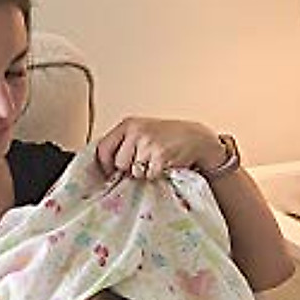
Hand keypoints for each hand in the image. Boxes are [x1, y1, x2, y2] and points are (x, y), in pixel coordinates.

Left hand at [94, 117, 225, 180]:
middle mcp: (136, 131)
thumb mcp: (141, 131)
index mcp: (128, 124)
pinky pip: (149, 176)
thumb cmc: (166, 137)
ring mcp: (148, 143)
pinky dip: (156, 175)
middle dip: (129, 168)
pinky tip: (164, 165)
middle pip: (119, 163)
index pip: (103, 148)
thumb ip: (123, 143)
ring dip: (144, 172)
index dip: (105, 164)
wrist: (196, 137)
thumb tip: (105, 166)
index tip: (110, 171)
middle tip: (144, 161)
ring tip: (154, 161)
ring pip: (134, 172)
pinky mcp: (160, 156)